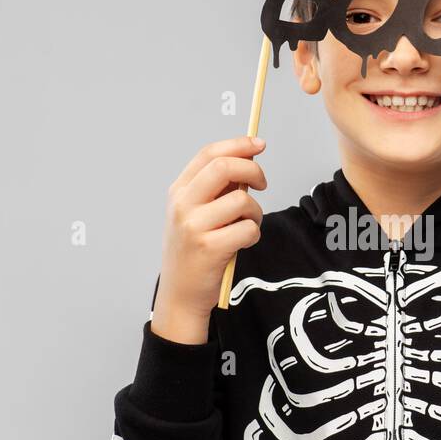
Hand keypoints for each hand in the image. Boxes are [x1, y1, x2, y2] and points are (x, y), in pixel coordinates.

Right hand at [152, 136, 266, 342]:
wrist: (180, 294)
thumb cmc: (193, 252)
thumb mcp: (193, 214)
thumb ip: (214, 190)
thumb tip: (247, 163)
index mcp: (178, 191)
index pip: (209, 154)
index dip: (238, 145)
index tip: (259, 145)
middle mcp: (182, 205)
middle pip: (225, 167)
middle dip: (253, 170)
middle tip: (262, 183)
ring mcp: (194, 226)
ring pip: (242, 201)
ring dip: (255, 212)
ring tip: (247, 225)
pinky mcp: (209, 248)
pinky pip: (249, 229)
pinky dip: (253, 235)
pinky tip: (242, 243)